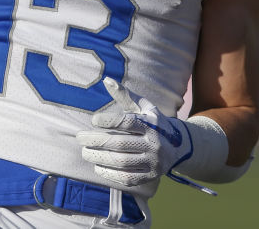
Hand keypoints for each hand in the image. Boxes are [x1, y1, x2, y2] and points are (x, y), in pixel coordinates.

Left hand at [77, 78, 192, 187]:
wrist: (178, 146)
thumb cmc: (153, 122)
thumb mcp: (143, 107)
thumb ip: (125, 95)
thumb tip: (106, 80)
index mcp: (152, 123)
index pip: (128, 122)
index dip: (109, 121)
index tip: (93, 120)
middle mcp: (154, 143)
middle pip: (121, 143)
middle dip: (97, 141)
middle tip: (80, 137)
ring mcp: (153, 162)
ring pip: (122, 162)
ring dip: (99, 157)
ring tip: (84, 152)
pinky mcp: (150, 176)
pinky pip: (127, 178)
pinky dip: (109, 173)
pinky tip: (97, 166)